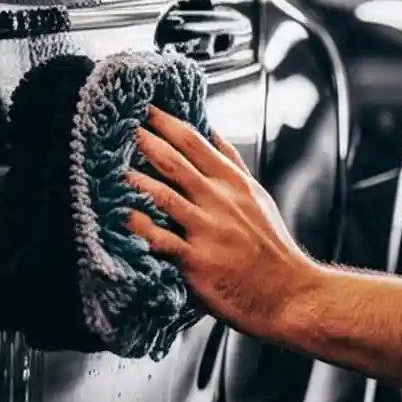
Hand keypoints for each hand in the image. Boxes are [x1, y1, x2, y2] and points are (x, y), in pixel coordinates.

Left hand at [125, 106, 320, 339]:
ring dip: (136, 180)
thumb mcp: (257, 197)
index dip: (166, 122)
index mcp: (232, 183)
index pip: (194, 142)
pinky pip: (162, 240)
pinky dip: (141, 228)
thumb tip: (213, 132)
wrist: (289, 294)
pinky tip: (123, 218)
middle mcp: (219, 201)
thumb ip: (232, 164)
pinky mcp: (197, 261)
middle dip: (144, 141)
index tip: (145, 107)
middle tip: (121, 125)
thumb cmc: (270, 247)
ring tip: (113, 168)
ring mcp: (208, 230)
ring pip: (164, 196)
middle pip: (174, 162)